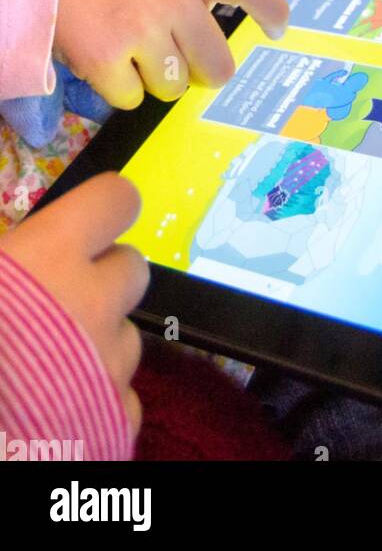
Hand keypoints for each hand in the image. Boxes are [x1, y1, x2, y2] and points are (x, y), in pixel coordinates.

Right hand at [0, 174, 147, 433]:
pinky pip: (121, 394)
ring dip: (96, 341)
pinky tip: (55, 409)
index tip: (84, 224)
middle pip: (131, 267)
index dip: (102, 209)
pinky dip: (95, 398)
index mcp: (52, 255)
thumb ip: (7, 256)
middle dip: (101, 277)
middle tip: (57, 299)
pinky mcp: (117, 419)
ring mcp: (110, 363)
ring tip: (45, 363)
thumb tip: (17, 251)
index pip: (116, 199)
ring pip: (125, 333)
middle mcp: (95, 301)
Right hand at [55, 0, 288, 108]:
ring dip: (156, 80)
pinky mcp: (103, 59)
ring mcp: (137, 30)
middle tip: (181, 60)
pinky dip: (119, 89)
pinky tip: (105, 58)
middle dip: (202, 72)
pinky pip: (132, 99)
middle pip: (216, 66)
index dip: (271, 8)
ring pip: (173, 88)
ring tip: (131, 49)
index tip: (277, 28)